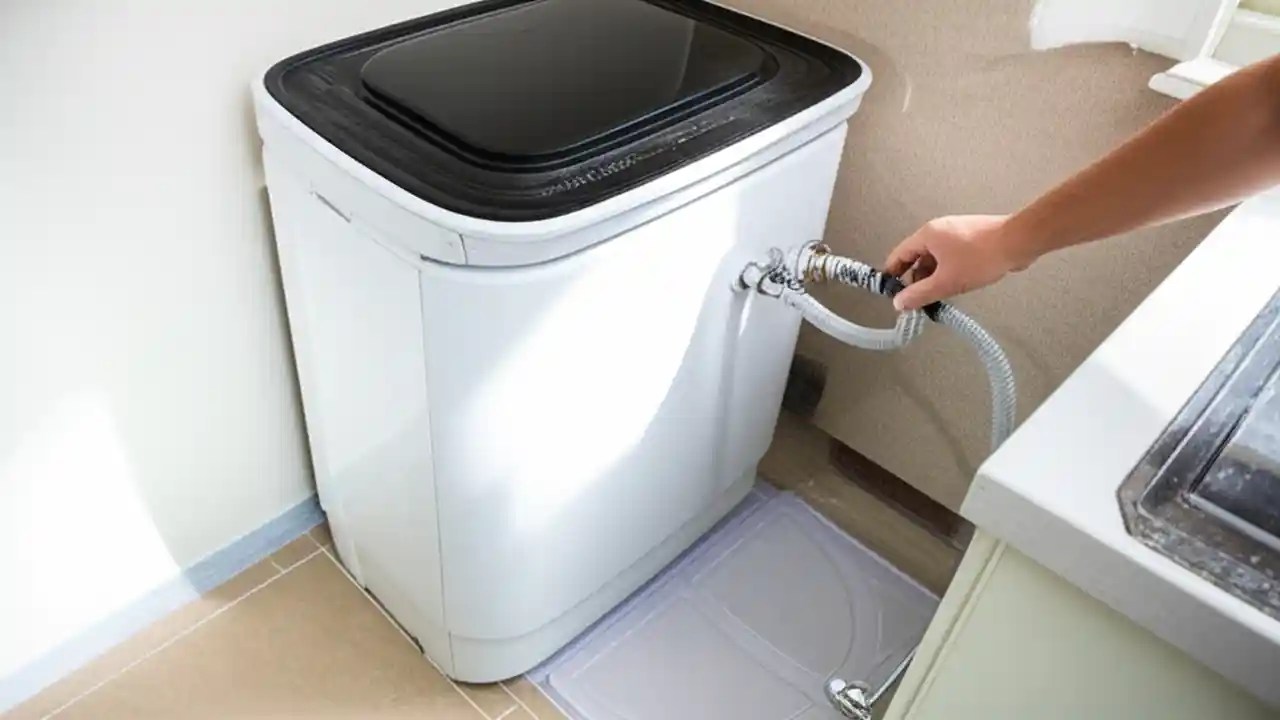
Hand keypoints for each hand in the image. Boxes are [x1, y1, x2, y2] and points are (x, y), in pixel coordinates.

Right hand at [884, 215, 1026, 310]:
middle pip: (917, 256)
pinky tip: (957, 284)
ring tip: (939, 295)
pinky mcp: (972, 237)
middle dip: (916, 279)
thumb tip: (899, 303)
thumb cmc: (980, 258)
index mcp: (927, 234)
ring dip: (934, 276)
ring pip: (936, 257)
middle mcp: (939, 229)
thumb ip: (919, 294)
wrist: (1018, 242)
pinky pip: (952, 255)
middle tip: (919, 299)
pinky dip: (949, 270)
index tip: (891, 291)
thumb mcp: (946, 282)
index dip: (892, 274)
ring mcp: (957, 232)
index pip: (899, 254)